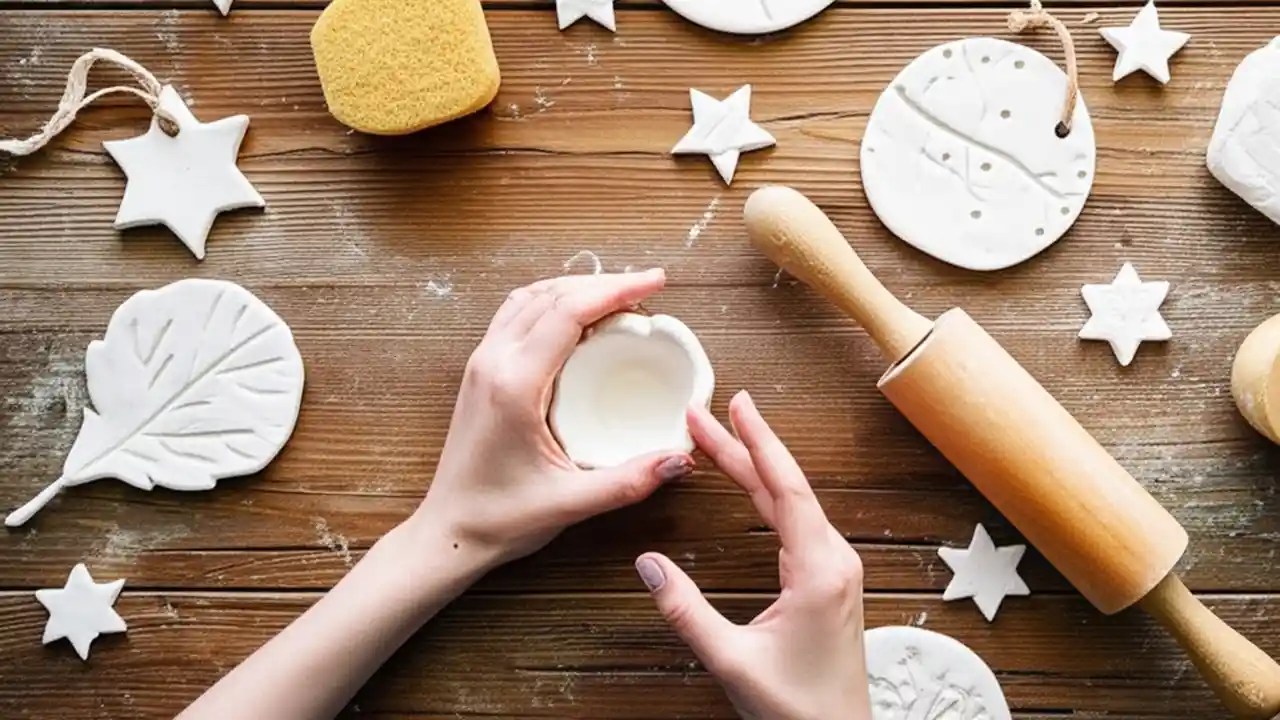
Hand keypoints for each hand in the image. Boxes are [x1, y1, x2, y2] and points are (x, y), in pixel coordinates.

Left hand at [415, 270, 695, 567]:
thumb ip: (628, 481)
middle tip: (648, 286)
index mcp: (514, 385)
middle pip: (551, 294)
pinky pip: (516, 316)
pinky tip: (577, 317)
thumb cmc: (499, 518)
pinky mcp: (479, 372)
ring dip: (574, 287)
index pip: (568, 312)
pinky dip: (551, 303)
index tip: (655, 282)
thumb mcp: (570, 503)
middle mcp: (493, 363)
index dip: (616, 289)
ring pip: (529, 297)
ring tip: (618, 295)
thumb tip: (680, 458)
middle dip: (604, 283)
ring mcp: (481, 363)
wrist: (449, 532)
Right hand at [635, 391, 870, 719]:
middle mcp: (833, 562)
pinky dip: (768, 493)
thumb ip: (686, 611)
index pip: (785, 487)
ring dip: (754, 467)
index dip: (758, 441)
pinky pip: (797, 521)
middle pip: (783, 487)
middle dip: (741, 447)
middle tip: (703, 415)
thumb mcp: (731, 660)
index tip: (737, 404)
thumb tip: (649, 565)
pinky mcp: (828, 581)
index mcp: (819, 571)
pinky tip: (751, 486)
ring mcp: (834, 570)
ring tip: (716, 441)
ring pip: (791, 502)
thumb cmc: (799, 709)